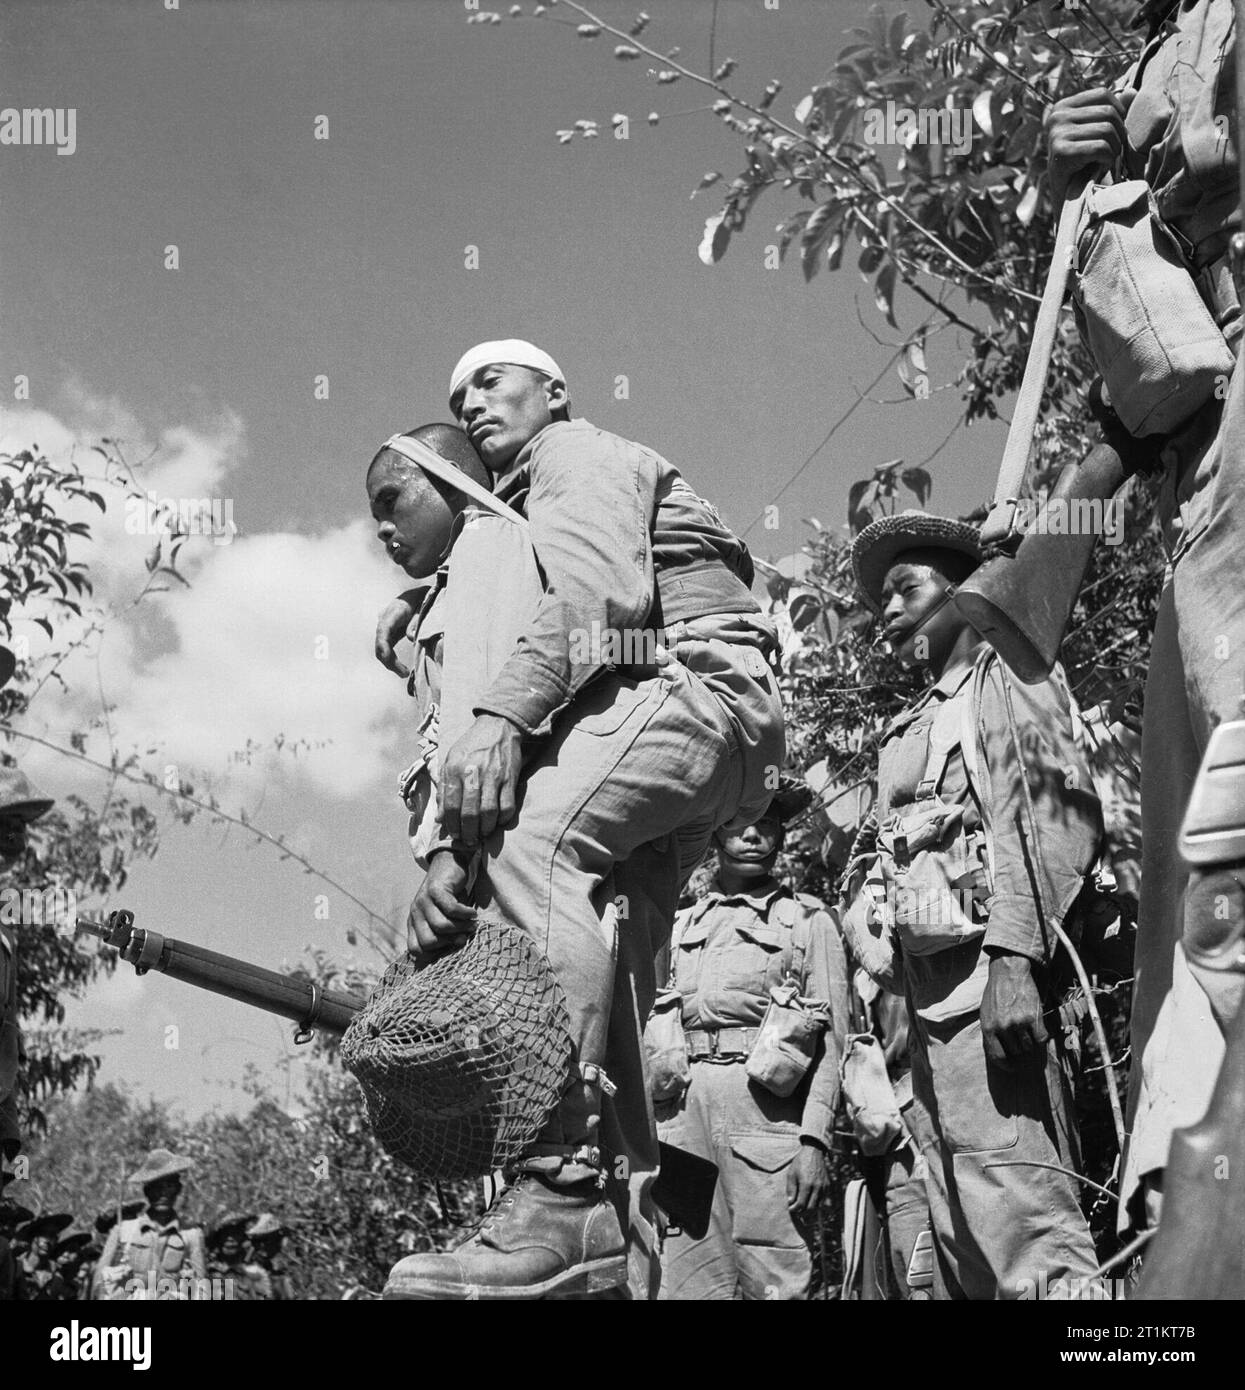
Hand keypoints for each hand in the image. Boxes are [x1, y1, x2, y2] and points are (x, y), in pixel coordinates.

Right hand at [375, 591, 420, 678]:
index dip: (383, 646)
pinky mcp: (389, 632)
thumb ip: (417, 621)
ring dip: (390, 662)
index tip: (389, 659)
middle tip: (404, 673)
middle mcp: (385, 619)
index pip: (383, 630)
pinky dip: (391, 658)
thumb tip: (412, 637)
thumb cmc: (423, 598)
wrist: (419, 593)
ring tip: (404, 673)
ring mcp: (385, 626)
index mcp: (394, 611)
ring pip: (381, 647)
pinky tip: (401, 668)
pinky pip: (386, 647)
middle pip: (380, 643)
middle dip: (389, 660)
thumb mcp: (424, 607)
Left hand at [407, 851, 476, 957]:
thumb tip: (459, 946)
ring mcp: (423, 900)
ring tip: (471, 924)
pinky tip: (472, 913)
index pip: (415, 950)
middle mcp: (415, 913)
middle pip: (427, 942)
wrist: (449, 862)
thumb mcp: (444, 916)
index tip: (452, 948)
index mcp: (414, 923)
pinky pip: (451, 909)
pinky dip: (465, 914)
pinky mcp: (435, 889)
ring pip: (440, 926)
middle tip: (464, 936)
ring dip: (461, 928)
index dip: (434, 954)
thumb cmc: (451, 895)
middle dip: (449, 942)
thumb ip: (446, 933)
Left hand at [439, 713, 523, 845]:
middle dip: (468, 831)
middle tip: (468, 840)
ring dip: (485, 828)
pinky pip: (507, 805)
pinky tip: (498, 822)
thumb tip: (440, 817)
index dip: (451, 824)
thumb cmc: (471, 745)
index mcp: (454, 768)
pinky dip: (502, 818)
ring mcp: (493, 776)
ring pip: (488, 812)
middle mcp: (473, 773)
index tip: (454, 834)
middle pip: (469, 812)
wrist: (498, 726)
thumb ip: (444, 787)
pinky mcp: (510, 778)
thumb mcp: (450, 759)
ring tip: (482, 834)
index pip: (450, 804)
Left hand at [786, 1140, 829, 1217]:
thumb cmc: (800, 1162)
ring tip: (803, 1208)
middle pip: (811, 1208)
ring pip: (819, 1206)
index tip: (791, 1209)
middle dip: (803, 1212)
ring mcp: (824, 1187)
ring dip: (811, 1209)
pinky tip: (811, 1202)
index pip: (801, 1204)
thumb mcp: (791, 1174)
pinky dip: (817, 1204)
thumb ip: (791, 1189)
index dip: (795, 1209)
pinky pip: (824, 1200)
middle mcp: (817, 1187)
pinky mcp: (828, 1186)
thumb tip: (791, 1202)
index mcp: (806, 1184)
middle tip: (797, 1211)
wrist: (813, 1152)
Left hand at [981, 951, 1047, 1067]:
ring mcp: (1018, 1023)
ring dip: (1031, 1041)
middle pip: (1016, 1052)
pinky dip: (1042, 1037)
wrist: (1009, 971)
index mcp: (988, 1028)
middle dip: (1020, 1047)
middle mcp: (1003, 1028)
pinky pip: (1042, 1039)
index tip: (1013, 1067)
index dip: (1006, 1065)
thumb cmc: (996, 992)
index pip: (997, 1057)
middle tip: (1022, 1037)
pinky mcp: (1033, 1018)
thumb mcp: (986, 1013)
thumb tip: (999, 1051)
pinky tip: (1039, 1028)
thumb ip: (991, 1032)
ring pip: (1029, 1047)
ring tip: (1028, 1029)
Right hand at [1043, 87, 1133, 204]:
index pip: (1103, 95)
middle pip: (1108, 112)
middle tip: (1110, 154)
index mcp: (1062, 107)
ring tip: (1104, 162)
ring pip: (1107, 130)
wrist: (1071, 201)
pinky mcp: (1061, 153)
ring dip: (1113, 150)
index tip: (1113, 135)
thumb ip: (1114, 112)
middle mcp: (1055, 117)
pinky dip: (1107, 161)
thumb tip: (1132, 92)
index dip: (1117, 113)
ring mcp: (1056, 134)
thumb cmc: (1087, 165)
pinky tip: (1099, 169)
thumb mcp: (1099, 133)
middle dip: (1118, 135)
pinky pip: (1100, 147)